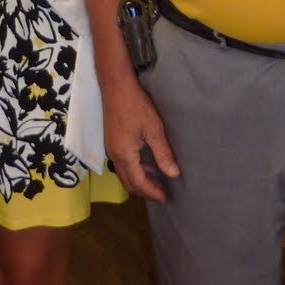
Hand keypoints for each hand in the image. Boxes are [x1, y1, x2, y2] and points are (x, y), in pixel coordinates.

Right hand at [103, 79, 179, 201]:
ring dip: (140, 180)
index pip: (138, 183)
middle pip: (129, 183)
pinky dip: (135, 170)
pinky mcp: (111, 142)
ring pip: (125, 174)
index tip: (166, 198)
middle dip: (145, 191)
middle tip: (162, 193)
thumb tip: (173, 174)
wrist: (116, 86)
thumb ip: (163, 153)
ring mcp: (111, 149)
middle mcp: (115, 156)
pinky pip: (123, 164)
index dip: (152, 192)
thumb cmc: (136, 105)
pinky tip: (147, 164)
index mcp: (124, 155)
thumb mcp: (154, 129)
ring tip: (158, 180)